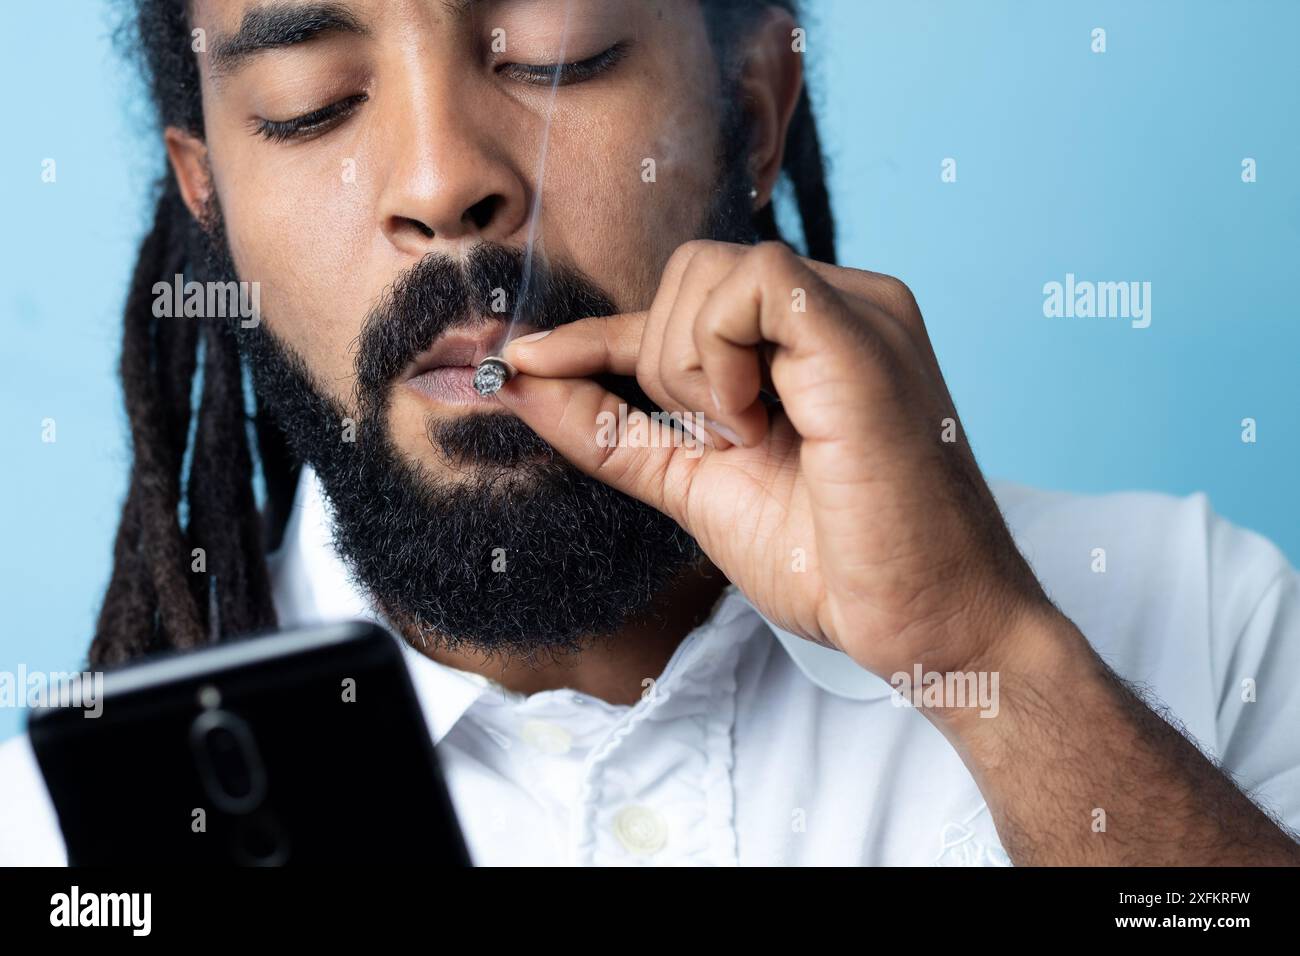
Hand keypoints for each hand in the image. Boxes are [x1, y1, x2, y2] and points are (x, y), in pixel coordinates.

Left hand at [497, 240, 1052, 679]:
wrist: (923, 623)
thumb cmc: (834, 560)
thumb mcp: (695, 482)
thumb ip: (613, 429)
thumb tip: (520, 382)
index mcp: (812, 336)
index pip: (683, 309)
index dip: (597, 338)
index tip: (519, 364)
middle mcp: (842, 304)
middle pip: (689, 272)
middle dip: (666, 367)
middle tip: (728, 445)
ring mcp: (859, 310)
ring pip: (709, 270)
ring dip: (693, 372)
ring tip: (755, 441)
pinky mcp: (862, 332)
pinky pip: (752, 284)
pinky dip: (721, 357)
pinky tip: (757, 422)